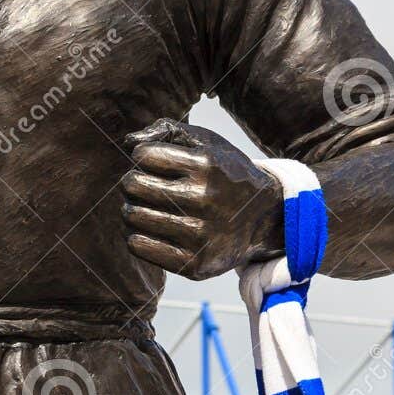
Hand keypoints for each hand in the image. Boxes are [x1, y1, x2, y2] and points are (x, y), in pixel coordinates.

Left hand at [120, 119, 283, 279]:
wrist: (265, 219)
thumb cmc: (225, 174)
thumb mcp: (207, 142)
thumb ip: (167, 130)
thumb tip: (129, 142)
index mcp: (206, 166)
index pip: (143, 156)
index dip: (143, 156)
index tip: (154, 162)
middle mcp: (204, 200)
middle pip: (133, 185)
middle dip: (134, 181)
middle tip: (145, 184)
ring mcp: (199, 235)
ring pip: (132, 216)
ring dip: (133, 208)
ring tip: (148, 206)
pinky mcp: (194, 264)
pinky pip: (138, 246)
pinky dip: (136, 236)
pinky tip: (151, 229)